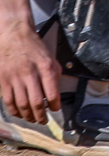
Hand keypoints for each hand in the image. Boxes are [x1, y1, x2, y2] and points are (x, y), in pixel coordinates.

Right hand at [0, 0, 57, 122]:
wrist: (13, 35)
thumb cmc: (33, 46)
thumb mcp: (49, 56)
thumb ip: (54, 73)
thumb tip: (56, 91)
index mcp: (45, 67)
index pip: (52, 92)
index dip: (55, 105)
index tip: (56, 109)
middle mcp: (30, 73)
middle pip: (36, 102)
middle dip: (41, 115)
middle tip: (44, 120)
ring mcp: (15, 78)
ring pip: (22, 104)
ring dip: (28, 116)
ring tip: (33, 119)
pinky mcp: (4, 81)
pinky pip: (9, 101)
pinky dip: (15, 111)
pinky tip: (19, 114)